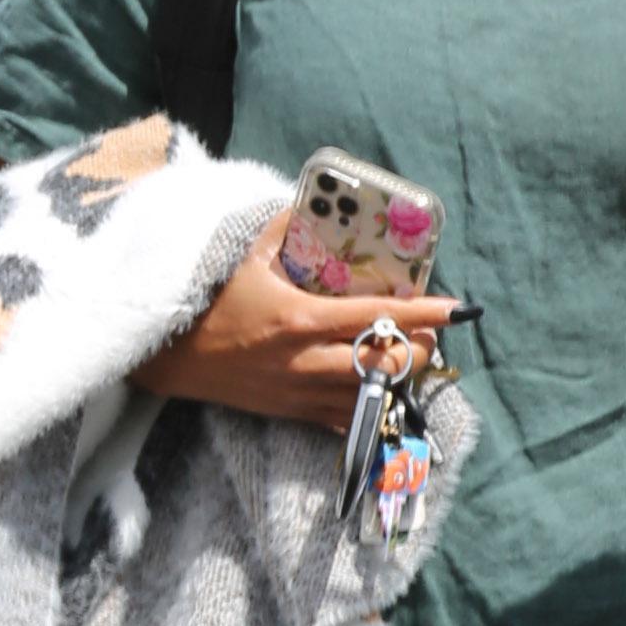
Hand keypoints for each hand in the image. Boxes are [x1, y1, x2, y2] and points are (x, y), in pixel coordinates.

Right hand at [136, 243, 466, 430]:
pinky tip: (378, 392)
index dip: (423, 313)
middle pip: (384, 365)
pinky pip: (343, 422)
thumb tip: (311, 204)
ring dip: (398, 379)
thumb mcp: (243, 258)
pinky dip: (368, 409)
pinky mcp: (290, 413)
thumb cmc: (208, 304)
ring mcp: (300, 392)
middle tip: (425, 334)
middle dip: (418, 351)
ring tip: (408, 360)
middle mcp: (306, 361)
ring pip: (370, 397)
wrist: (168, 358)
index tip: (457, 307)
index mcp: (300, 319)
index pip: (376, 316)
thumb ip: (281, 229)